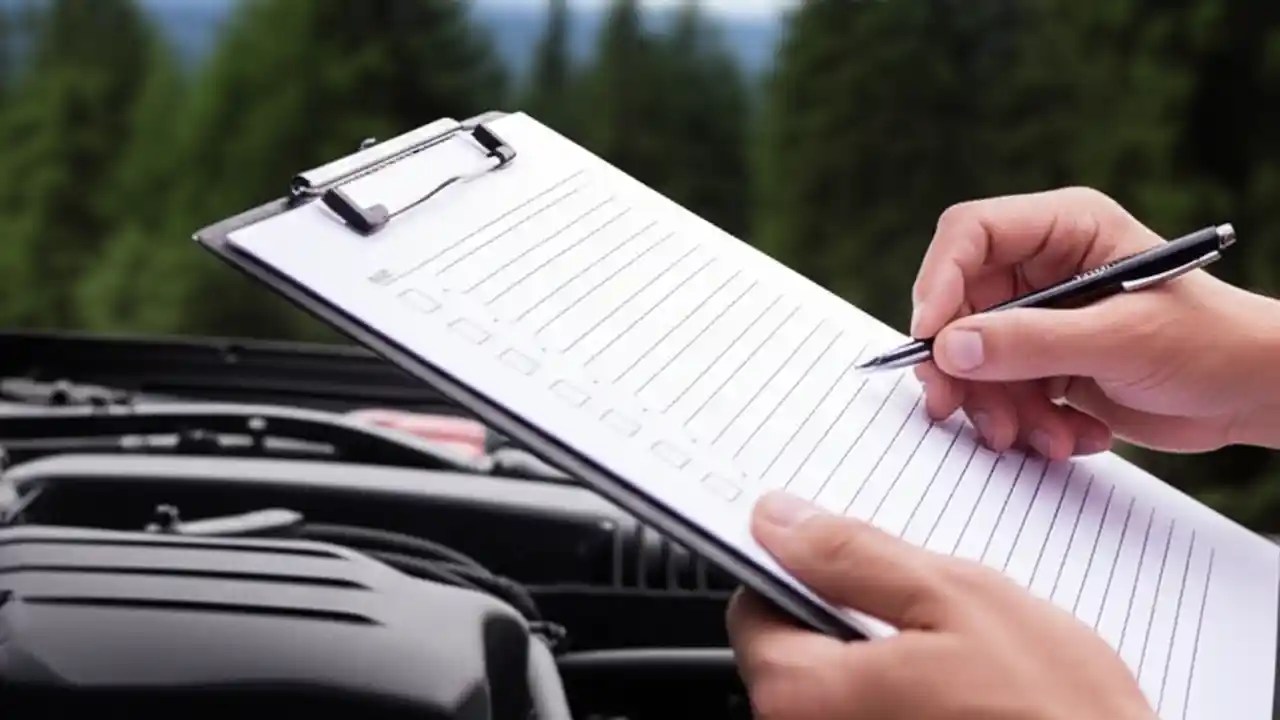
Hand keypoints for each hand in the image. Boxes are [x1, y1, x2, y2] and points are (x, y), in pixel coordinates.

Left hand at [727, 492, 1155, 719]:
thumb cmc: (1057, 713)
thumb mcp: (955, 599)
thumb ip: (852, 557)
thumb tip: (778, 520)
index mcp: (803, 695)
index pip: (753, 610)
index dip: (799, 573)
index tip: (845, 560)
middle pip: (794, 650)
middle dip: (849, 617)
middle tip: (927, 610)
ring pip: (840, 685)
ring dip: (884, 657)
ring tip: (958, 657)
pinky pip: (875, 713)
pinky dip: (906, 694)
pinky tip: (965, 694)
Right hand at [911, 186, 1279, 456]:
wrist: (1250, 396)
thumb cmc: (1210, 344)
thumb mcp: (1120, 340)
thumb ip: (1031, 343)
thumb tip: (950, 347)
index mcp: (1064, 229)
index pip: (970, 235)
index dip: (940, 282)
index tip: (931, 338)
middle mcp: (1043, 268)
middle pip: (959, 305)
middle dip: (962, 365)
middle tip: (954, 408)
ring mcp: (1040, 318)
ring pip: (973, 358)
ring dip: (997, 406)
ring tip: (1039, 436)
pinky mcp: (1043, 363)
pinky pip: (999, 392)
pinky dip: (1024, 422)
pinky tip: (1070, 435)